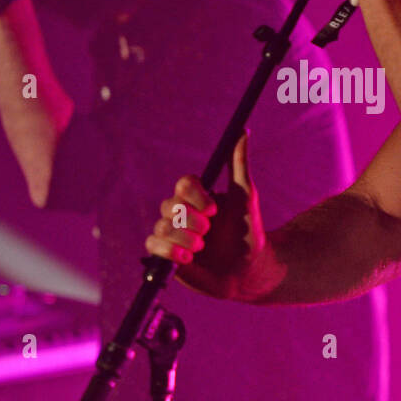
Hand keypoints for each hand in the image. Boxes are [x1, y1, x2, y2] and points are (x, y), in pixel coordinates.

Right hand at [144, 132, 277, 301]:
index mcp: (197, 195)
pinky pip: (153, 246)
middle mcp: (181, 211)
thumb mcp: (246, 196)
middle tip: (210, 232)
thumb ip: (238, 164)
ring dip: (185, 239)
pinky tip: (188, 259)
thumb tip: (242, 131)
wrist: (247, 269)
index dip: (195, 196)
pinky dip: (170, 252)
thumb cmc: (248, 231)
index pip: (183, 184)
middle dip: (193, 222)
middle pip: (170, 205)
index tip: (214, 209)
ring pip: (161, 227)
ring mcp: (171, 232)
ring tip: (203, 248)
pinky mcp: (165, 254)